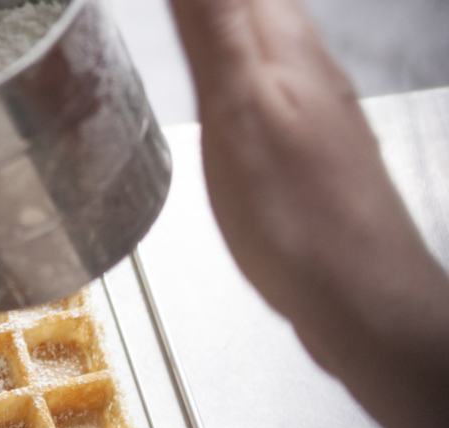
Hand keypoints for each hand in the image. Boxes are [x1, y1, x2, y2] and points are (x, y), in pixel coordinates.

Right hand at [169, 0, 448, 427]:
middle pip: (251, 2)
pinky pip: (268, 87)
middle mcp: (306, 64)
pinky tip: (223, 97)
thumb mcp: (238, 110)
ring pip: (262, 39)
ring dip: (220, 23)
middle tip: (166, 17)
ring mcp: (313, 108)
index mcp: (283, 43)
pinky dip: (236, 73)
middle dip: (199, 8)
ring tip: (179, 27)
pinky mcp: (308, 150)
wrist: (361, 298)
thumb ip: (210, 20)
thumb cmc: (300, 219)